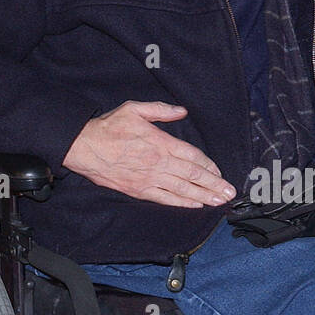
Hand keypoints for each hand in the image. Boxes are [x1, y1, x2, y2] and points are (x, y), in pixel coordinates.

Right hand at [63, 100, 235, 207]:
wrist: (84, 147)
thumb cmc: (108, 127)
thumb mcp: (134, 109)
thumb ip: (161, 110)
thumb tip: (182, 111)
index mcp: (159, 143)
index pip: (192, 156)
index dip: (209, 166)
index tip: (220, 173)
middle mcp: (158, 163)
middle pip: (192, 176)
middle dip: (214, 185)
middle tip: (230, 193)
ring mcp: (149, 179)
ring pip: (182, 190)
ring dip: (204, 196)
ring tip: (220, 202)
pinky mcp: (139, 190)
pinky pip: (165, 199)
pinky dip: (182, 203)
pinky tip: (196, 205)